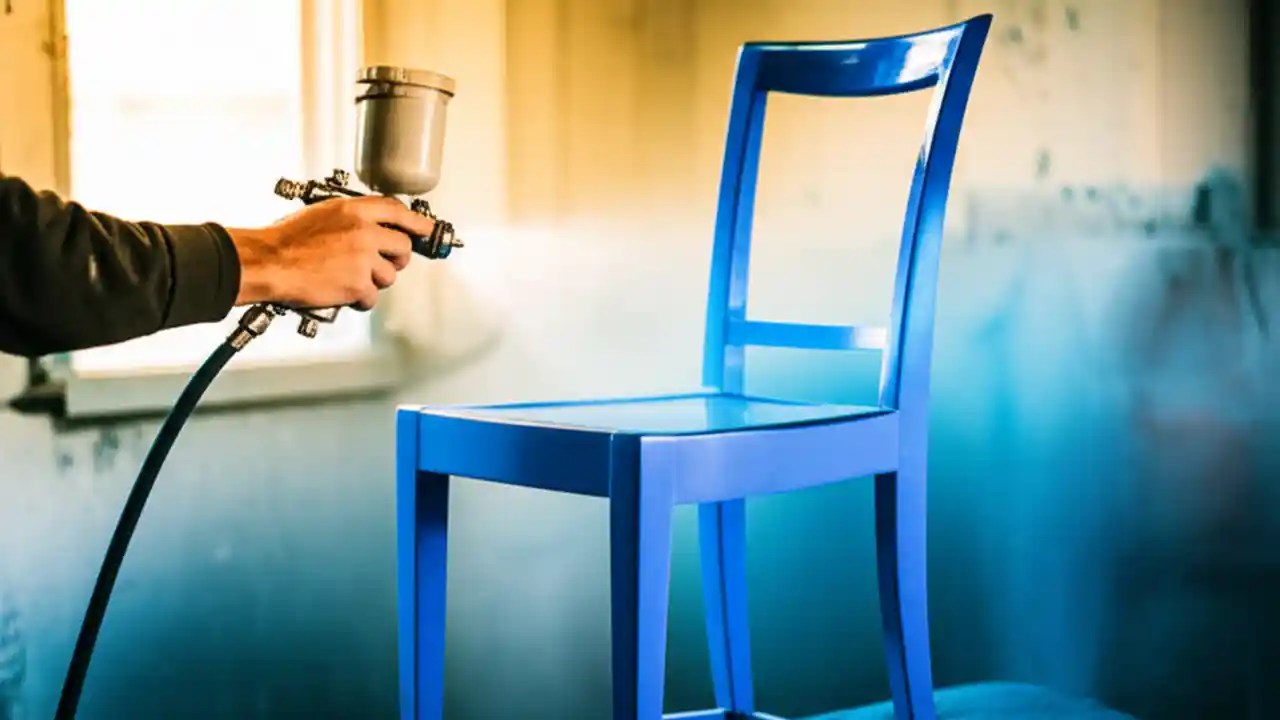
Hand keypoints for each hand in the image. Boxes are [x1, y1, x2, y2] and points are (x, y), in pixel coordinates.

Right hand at [226, 196, 435, 310]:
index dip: (416, 221)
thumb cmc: (286, 240)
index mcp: (354, 211)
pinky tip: (344, 293)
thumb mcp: (321, 213)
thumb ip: (350, 218)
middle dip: (396, 259)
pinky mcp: (358, 285)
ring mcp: (363, 259)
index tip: (426, 228)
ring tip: (351, 278)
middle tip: (385, 264)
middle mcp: (364, 232)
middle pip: (403, 247)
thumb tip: (368, 226)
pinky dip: (360, 299)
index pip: (397, 211)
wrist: (268, 262)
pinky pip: (372, 296)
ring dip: (374, 280)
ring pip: (390, 275)